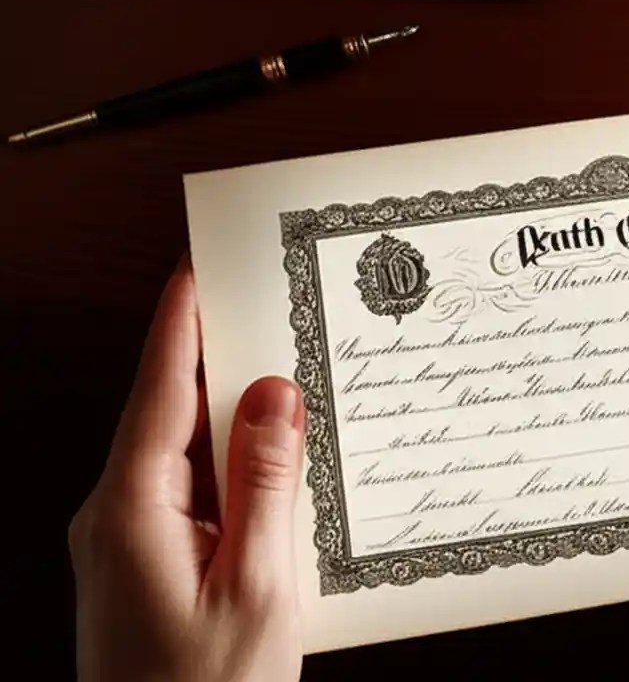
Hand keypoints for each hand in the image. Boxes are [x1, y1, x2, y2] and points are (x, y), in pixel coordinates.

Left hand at [69, 259, 304, 681]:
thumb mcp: (258, 586)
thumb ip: (266, 483)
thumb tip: (275, 395)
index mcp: (132, 511)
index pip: (158, 390)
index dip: (180, 321)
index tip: (200, 264)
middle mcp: (116, 517)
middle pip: (169, 413)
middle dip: (218, 359)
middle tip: (269, 311)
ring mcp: (125, 544)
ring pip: (183, 456)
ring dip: (232, 421)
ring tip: (290, 387)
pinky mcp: (146, 567)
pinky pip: (190, 496)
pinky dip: (232, 472)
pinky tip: (276, 474)